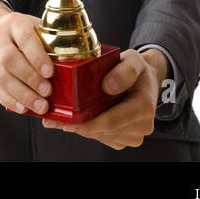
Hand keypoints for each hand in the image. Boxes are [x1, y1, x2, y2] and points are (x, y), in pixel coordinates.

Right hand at [0, 1, 55, 115]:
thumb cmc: (17, 32)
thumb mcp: (32, 27)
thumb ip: (47, 41)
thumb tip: (74, 65)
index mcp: (14, 23)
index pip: (25, 38)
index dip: (37, 56)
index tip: (50, 72)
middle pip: (10, 59)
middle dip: (30, 79)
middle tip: (48, 92)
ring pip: (1, 76)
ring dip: (22, 94)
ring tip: (40, 106)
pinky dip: (9, 100)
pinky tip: (23, 108)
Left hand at [41, 48, 160, 149]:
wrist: (146, 81)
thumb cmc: (138, 70)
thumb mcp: (133, 60)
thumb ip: (125, 71)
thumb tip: (108, 86)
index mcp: (144, 107)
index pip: (111, 121)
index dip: (86, 123)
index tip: (66, 119)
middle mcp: (142, 125)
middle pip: (103, 131)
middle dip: (78, 126)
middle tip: (53, 119)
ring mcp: (135, 134)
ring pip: (101, 136)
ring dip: (81, 129)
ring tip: (61, 118)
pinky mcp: (126, 138)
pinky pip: (104, 137)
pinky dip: (88, 129)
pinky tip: (77, 120)